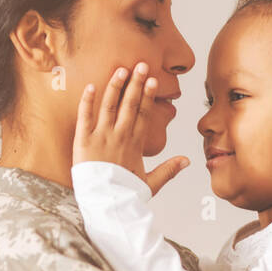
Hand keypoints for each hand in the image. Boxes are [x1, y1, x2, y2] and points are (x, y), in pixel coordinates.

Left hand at [72, 61, 189, 195]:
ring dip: (115, 86)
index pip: (143, 114)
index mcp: (135, 144)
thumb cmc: (126, 195)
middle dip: (136, 83)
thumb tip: (188, 161)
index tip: (152, 80)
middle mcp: (120, 136)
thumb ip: (168, 170)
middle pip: (130, 105)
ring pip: (109, 106)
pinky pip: (84, 117)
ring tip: (121, 70)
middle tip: (141, 64)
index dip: (147, 96)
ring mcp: (101, 137)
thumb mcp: (151, 183)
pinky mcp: (83, 141)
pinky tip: (90, 86)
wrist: (106, 205)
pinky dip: (87, 101)